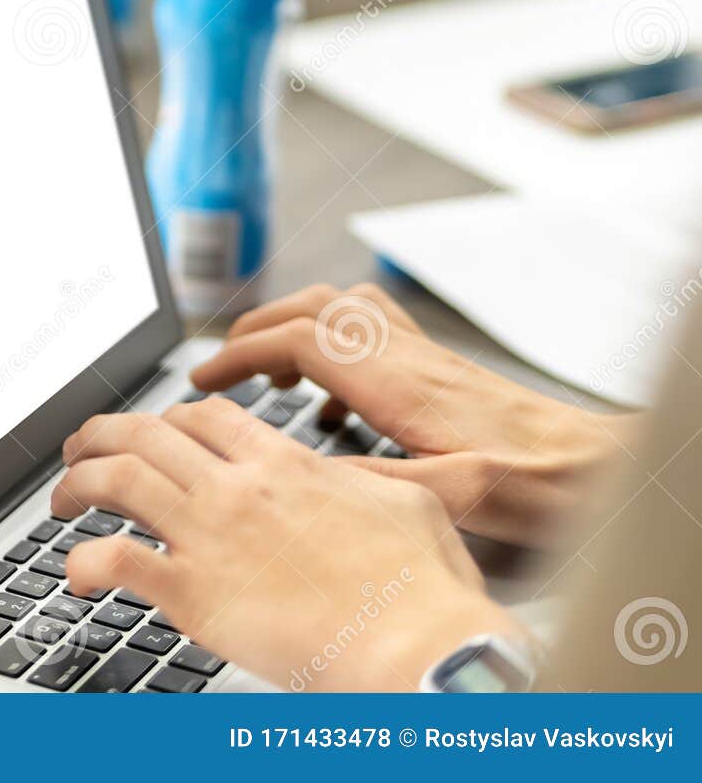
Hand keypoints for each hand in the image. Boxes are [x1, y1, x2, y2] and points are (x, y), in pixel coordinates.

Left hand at [55, 400, 522, 690]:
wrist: (422, 646)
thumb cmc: (425, 589)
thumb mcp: (405, 505)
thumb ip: (361, 485)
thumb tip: (349, 482)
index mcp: (285, 464)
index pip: (205, 418)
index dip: (167, 419)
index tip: (154, 431)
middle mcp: (238, 488)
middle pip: (146, 433)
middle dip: (101, 434)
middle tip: (80, 448)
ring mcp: (211, 536)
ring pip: (118, 478)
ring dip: (79, 482)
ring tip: (62, 498)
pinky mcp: (194, 593)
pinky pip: (118, 561)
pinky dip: (85, 562)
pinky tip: (76, 573)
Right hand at [190, 283, 633, 545]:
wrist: (601, 469)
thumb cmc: (544, 485)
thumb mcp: (461, 495)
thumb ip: (383, 486)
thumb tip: (308, 478)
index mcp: (398, 381)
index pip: (298, 340)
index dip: (239, 354)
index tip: (201, 378)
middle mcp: (407, 357)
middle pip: (312, 308)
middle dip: (256, 330)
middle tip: (221, 365)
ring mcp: (425, 358)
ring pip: (341, 309)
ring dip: (294, 328)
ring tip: (269, 370)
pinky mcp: (441, 371)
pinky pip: (372, 334)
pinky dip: (334, 352)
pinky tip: (336, 407)